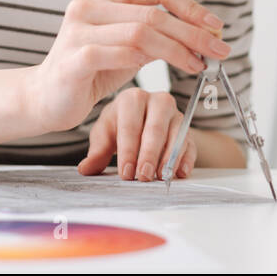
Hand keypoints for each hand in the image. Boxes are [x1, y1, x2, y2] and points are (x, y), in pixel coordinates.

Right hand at [25, 0, 230, 133]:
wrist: (46, 97)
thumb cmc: (93, 69)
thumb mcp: (131, 46)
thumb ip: (160, 33)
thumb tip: (206, 30)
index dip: (191, 5)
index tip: (216, 25)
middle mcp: (90, 4)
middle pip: (154, 12)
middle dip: (193, 32)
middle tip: (219, 49)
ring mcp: (79, 29)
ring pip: (141, 32)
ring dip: (177, 50)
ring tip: (198, 64)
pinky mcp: (75, 57)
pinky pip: (120, 54)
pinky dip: (148, 62)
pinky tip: (163, 73)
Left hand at [78, 88, 195, 180]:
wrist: (140, 119)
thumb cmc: (120, 125)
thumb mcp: (104, 135)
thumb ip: (97, 152)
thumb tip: (86, 169)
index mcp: (132, 99)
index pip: (130, 126)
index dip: (128, 151)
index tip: (125, 172)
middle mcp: (156, 101)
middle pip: (155, 129)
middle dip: (149, 155)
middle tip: (143, 177)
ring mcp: (175, 114)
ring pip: (176, 135)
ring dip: (169, 159)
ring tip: (160, 177)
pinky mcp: (187, 128)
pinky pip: (190, 142)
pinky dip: (187, 158)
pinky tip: (179, 173)